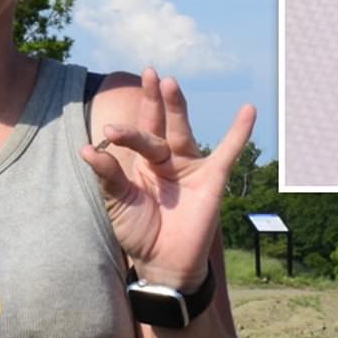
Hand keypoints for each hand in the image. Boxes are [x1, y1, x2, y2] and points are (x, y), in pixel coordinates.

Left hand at [81, 68, 255, 290]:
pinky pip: (229, 153)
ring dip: (177, 107)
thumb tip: (88, 149)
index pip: (135, 136)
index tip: (110, 130)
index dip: (125, 131)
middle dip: (154, 101)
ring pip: (183, 132)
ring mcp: (190, 167)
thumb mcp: (117, 203)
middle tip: (148, 74)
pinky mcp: (212, 180)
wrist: (163, 263)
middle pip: (159, 124)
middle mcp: (166, 159)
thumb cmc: (139, 232)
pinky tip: (249, 110)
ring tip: (169, 83)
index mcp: (142, 163)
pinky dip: (240, 133)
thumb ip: (108, 175)